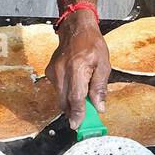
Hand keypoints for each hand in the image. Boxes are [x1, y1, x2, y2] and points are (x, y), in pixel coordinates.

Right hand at [45, 10, 110, 127]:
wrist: (76, 28)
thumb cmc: (92, 44)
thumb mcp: (104, 64)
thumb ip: (100, 87)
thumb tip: (99, 106)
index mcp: (78, 68)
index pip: (76, 98)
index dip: (78, 114)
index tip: (78, 125)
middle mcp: (62, 72)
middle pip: (65, 102)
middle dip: (74, 112)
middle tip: (84, 118)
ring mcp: (53, 72)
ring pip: (60, 97)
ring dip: (71, 103)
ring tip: (83, 97)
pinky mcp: (50, 73)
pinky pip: (58, 90)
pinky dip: (66, 93)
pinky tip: (75, 86)